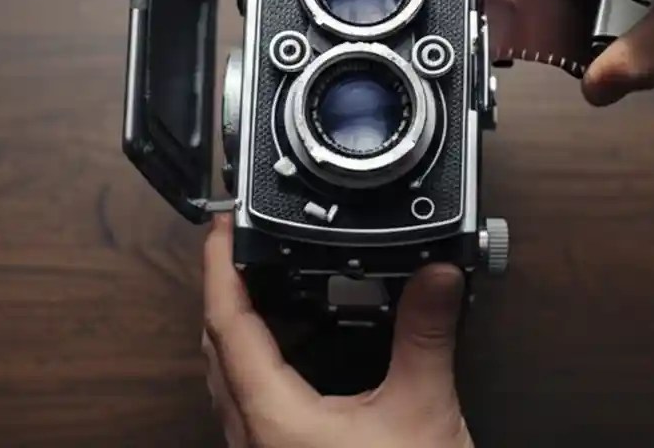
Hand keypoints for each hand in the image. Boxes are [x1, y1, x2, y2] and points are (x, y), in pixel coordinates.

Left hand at [201, 214, 473, 447]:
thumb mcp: (421, 412)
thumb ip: (426, 336)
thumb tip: (436, 277)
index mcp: (272, 416)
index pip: (226, 323)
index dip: (219, 267)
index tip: (221, 227)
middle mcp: (255, 439)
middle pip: (217, 349)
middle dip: (226, 292)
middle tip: (242, 249)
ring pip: (231, 380)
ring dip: (243, 330)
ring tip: (273, 289)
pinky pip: (253, 405)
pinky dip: (265, 364)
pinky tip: (301, 354)